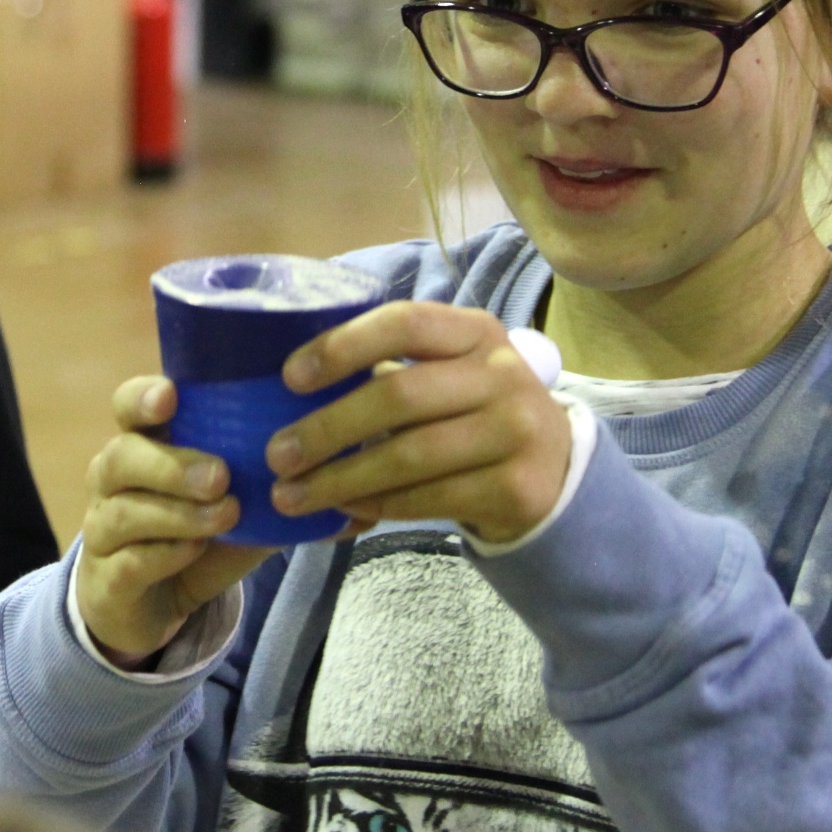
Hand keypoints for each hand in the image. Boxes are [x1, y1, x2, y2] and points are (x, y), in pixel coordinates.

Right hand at [74, 374, 271, 665]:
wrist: (154, 605)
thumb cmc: (199, 537)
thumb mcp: (245, 509)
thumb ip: (288, 492)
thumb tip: (365, 501)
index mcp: (146, 445)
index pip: (129, 407)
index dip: (144, 397)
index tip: (174, 396)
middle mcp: (114, 480)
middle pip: (123, 456)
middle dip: (172, 464)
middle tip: (221, 475)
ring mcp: (103, 530)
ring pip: (124, 511)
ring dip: (177, 512)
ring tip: (225, 514)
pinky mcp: (108, 580)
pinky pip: (129, 562)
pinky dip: (163, 555)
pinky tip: (194, 551)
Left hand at [263, 302, 571, 545]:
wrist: (554, 468)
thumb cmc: (473, 412)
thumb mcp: (449, 372)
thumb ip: (391, 369)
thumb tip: (291, 390)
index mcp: (475, 331)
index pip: (404, 322)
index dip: (342, 347)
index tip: (289, 377)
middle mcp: (502, 373)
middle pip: (399, 396)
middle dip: (327, 428)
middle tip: (278, 454)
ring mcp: (515, 431)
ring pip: (409, 456)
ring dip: (340, 479)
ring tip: (292, 495)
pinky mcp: (516, 486)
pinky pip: (429, 497)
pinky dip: (376, 504)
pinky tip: (342, 508)